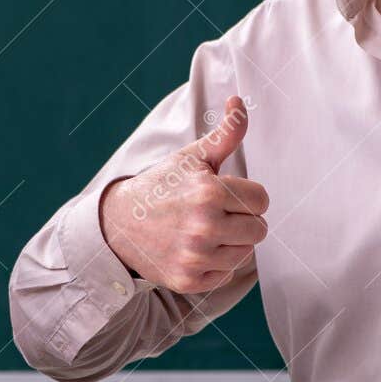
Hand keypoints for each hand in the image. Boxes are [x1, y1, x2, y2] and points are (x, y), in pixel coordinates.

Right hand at [98, 96, 268, 294]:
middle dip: (242, 220)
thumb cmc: (161, 186)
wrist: (118, 222)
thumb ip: (225, 133)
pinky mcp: (189, 281)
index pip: (262, 200)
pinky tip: (193, 249)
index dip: (246, 195)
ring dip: (230, 243)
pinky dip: (214, 264)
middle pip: (259, 229)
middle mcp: (204, 227)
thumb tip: (238, 101)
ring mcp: (195, 258)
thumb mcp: (192, 157)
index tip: (225, 194)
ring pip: (245, 253)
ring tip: (203, 230)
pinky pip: (226, 274)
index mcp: (209, 193)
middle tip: (215, 213)